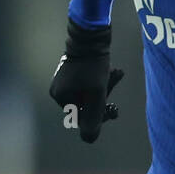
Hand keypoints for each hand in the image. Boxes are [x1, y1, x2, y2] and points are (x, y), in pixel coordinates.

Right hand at [49, 21, 123, 142]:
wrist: (92, 34)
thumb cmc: (93, 65)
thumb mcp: (97, 94)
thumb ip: (93, 117)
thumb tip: (89, 139)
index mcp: (60, 97)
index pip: (81, 117)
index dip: (98, 116)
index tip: (112, 106)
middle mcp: (58, 89)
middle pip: (86, 105)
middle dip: (103, 98)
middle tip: (114, 85)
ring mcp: (64, 79)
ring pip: (89, 93)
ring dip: (105, 87)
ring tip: (116, 73)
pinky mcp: (72, 70)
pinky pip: (88, 82)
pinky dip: (101, 80)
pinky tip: (112, 71)